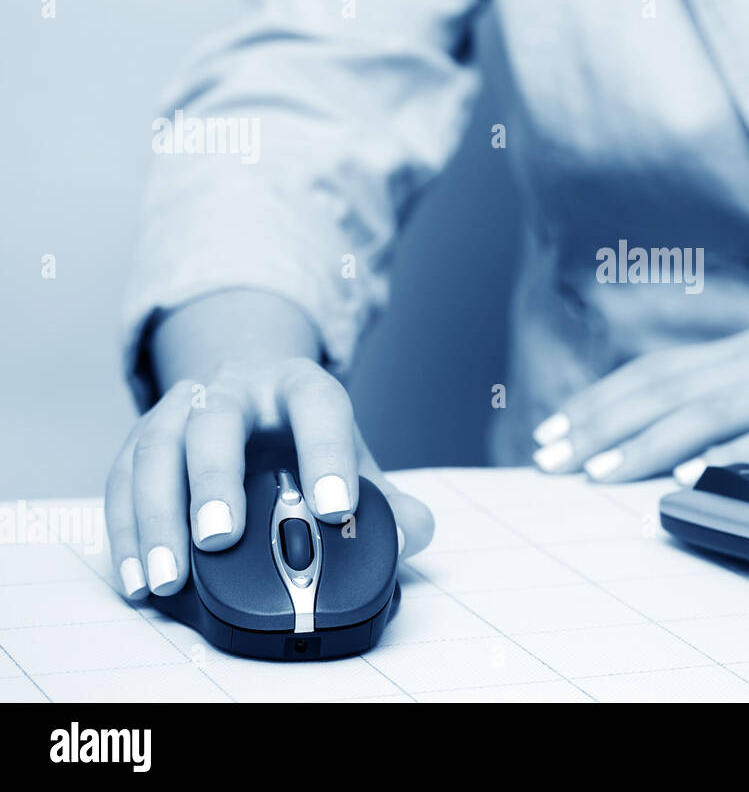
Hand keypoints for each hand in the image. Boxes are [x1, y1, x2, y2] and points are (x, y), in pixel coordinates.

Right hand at [106, 356, 433, 598]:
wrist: (252, 397)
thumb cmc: (306, 440)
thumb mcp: (351, 460)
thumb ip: (388, 500)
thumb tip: (412, 532)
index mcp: (300, 386)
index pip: (318, 405)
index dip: (328, 453)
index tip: (336, 509)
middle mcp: (236, 388)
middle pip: (217, 420)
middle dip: (215, 479)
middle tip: (221, 538)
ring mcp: (182, 409)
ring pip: (158, 448)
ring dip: (158, 515)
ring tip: (169, 576)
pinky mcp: (141, 439)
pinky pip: (121, 480)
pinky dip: (126, 532)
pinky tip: (140, 577)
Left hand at [530, 326, 748, 483]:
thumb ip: (744, 391)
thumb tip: (681, 428)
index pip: (659, 370)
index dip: (603, 398)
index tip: (555, 427)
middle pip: (668, 388)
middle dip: (602, 422)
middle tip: (551, 454)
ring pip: (708, 411)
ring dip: (646, 441)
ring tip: (598, 470)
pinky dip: (730, 455)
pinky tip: (690, 475)